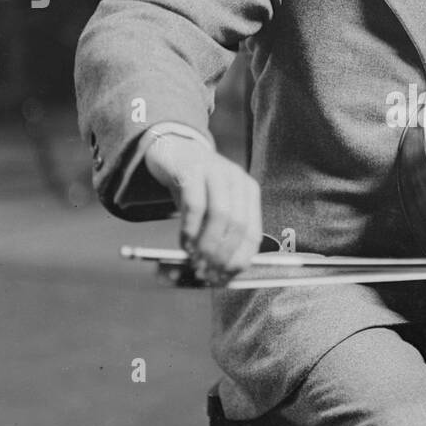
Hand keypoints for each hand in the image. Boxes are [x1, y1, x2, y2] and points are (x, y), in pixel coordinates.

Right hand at [144, 133, 262, 284]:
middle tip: (207, 272)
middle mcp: (237, 179)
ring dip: (207, 244)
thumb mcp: (212, 207)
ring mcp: (215, 171)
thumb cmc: (195, 186)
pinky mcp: (192, 169)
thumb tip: (220, 272)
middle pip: (238, 225)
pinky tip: (184, 243)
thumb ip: (219, 234)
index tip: (225, 277)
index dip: (240, 259)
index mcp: (249, 190)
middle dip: (222, 254)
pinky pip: (194, 204)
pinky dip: (190, 229)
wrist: (173, 148)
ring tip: (195, 260)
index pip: (253, 233)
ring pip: (219, 215)